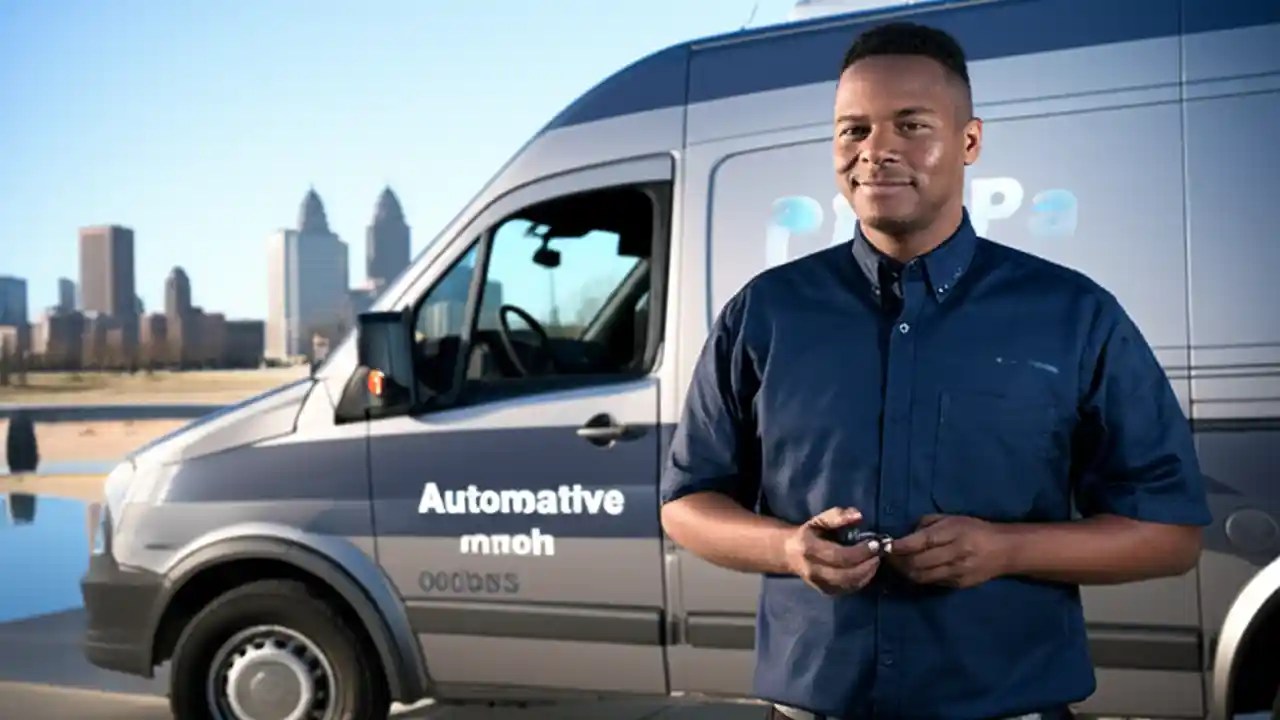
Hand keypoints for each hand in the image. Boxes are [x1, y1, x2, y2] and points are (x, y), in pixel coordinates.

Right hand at [783, 507, 880, 594]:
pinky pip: (848, 590)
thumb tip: (859, 515)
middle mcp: (812, 570)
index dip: (860, 552)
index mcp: (809, 549)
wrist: (789, 553)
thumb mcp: (819, 520)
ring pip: (849, 584)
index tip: (875, 543)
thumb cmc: (808, 533)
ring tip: (875, 560)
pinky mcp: (825, 591)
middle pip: (846, 574)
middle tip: (878, 554)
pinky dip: (862, 580)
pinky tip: (867, 569)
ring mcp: (818, 584)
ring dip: (867, 573)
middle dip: (867, 565)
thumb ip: (838, 516)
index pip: (839, 556)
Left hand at [888, 514, 1012, 588]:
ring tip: (897, 565)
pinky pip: (931, 582)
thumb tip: (904, 535)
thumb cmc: (975, 529)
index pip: (921, 541)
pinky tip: (913, 570)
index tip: (886, 545)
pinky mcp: (958, 585)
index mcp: (953, 533)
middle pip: (917, 563)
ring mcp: (956, 572)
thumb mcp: (952, 519)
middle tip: (888, 557)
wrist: (1004, 551)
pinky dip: (918, 577)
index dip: (900, 546)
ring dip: (905, 572)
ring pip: (921, 576)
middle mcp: (955, 554)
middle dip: (898, 561)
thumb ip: (926, 525)